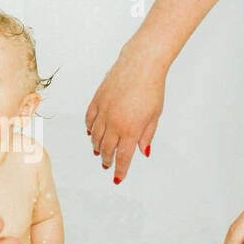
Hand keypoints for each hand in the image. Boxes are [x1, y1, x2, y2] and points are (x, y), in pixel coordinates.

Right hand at [85, 42, 164, 183]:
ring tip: (98, 152)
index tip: (118, 178)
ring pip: (95, 136)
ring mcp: (103, 112)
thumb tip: (143, 152)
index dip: (120, 170)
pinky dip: (89, 129)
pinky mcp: (97, 100)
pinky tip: (90, 133)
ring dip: (96, 147)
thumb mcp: (154, 116)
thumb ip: (147, 135)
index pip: (123, 157)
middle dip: (107, 160)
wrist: (141, 64)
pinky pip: (89, 120)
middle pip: (106, 149)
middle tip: (107, 165)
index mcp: (131, 130)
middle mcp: (114, 123)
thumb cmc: (152, 88)